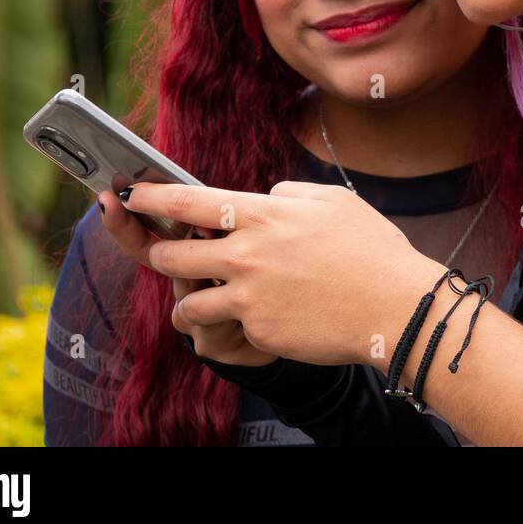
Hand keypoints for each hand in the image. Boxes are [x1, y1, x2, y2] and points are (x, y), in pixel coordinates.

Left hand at [123, 181, 445, 365]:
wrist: (393, 305)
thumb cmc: (371, 249)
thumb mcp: (332, 201)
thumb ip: (289, 193)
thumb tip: (266, 197)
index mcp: (263, 213)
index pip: (188, 200)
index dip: (151, 197)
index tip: (129, 194)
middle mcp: (245, 252)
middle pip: (171, 254)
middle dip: (160, 254)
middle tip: (166, 254)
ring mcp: (247, 294)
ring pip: (185, 302)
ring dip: (188, 303)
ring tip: (201, 303)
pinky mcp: (256, 329)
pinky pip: (224, 328)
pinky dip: (230, 325)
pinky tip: (254, 321)